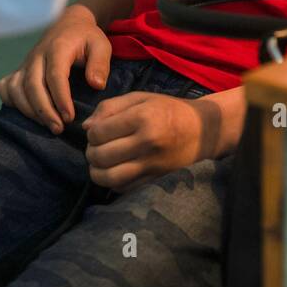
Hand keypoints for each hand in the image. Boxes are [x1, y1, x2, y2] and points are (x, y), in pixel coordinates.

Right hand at [0, 3, 111, 133]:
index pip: (55, 75)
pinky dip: (11, 102)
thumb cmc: (86, 38)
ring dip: (29, 111)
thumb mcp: (101, 45)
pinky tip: (27, 113)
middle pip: (32, 85)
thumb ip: (100, 63)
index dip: (60, 98)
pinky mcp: (19, 70)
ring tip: (47, 126)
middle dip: (44, 110)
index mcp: (58, 47)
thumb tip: (96, 85)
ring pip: (16, 88)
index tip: (69, 117)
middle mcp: (37, 55)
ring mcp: (25, 63)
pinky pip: (6, 87)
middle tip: (59, 129)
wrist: (68, 24)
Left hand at [83, 92, 206, 191]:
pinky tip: (114, 171)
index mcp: (142, 117)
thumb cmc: (168, 109)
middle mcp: (146, 142)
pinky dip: (111, 183)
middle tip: (94, 147)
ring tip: (99, 162)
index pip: (99, 132)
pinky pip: (123, 188)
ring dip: (96, 171)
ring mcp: (151, 164)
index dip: (91, 133)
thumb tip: (86, 127)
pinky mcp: (154, 179)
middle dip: (90, 152)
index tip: (96, 130)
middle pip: (101, 156)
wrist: (201, 130)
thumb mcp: (140, 98)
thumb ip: (110, 107)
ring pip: (110, 177)